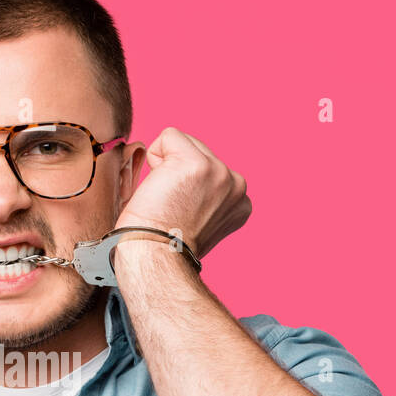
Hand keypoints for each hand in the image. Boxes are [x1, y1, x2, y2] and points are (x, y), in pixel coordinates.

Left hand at [115, 127, 251, 259]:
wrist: (156, 259)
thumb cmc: (164, 247)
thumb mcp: (199, 222)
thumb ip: (204, 199)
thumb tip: (187, 186)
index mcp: (241, 203)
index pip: (209, 171)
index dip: (186, 188)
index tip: (180, 216)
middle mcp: (237, 186)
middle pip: (198, 151)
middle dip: (177, 173)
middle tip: (169, 207)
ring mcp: (220, 173)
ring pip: (184, 143)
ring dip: (166, 166)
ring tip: (164, 198)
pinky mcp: (196, 164)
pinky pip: (169, 136)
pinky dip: (154, 156)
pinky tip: (157, 187)